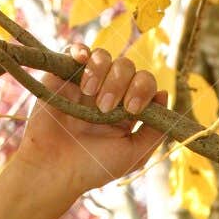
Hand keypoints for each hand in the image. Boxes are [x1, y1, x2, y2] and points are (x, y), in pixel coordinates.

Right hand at [16, 40, 166, 202]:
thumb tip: (164, 95)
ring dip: (101, 71)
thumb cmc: (93, 168)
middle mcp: (108, 93)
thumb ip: (154, 132)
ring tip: (90, 94)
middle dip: (120, 82)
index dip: (143, 88)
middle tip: (105, 108)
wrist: (54, 169)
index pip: (145, 83)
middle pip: (127, 66)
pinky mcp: (63, 77)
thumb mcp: (133, 155)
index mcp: (127, 110)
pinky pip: (75, 50)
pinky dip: (81, 50)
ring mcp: (85, 83)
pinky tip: (82, 60)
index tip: (132, 109)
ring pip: (103, 56)